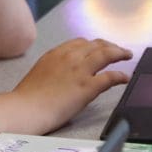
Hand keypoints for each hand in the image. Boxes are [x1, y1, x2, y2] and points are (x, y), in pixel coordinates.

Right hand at [13, 38, 130, 130]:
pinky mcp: (87, 87)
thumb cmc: (28, 97)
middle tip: (118, 50)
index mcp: (56, 53)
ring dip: (119, 53)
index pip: (80, 42)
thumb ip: (54, 67)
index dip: (93, 44)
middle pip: (95, 45)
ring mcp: (79, 71)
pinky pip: (109, 77)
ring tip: (126, 55)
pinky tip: (125, 77)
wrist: (25, 108)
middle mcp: (69, 57)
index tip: (99, 46)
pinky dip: (120, 76)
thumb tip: (63, 73)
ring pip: (105, 54)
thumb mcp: (41, 72)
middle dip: (109, 45)